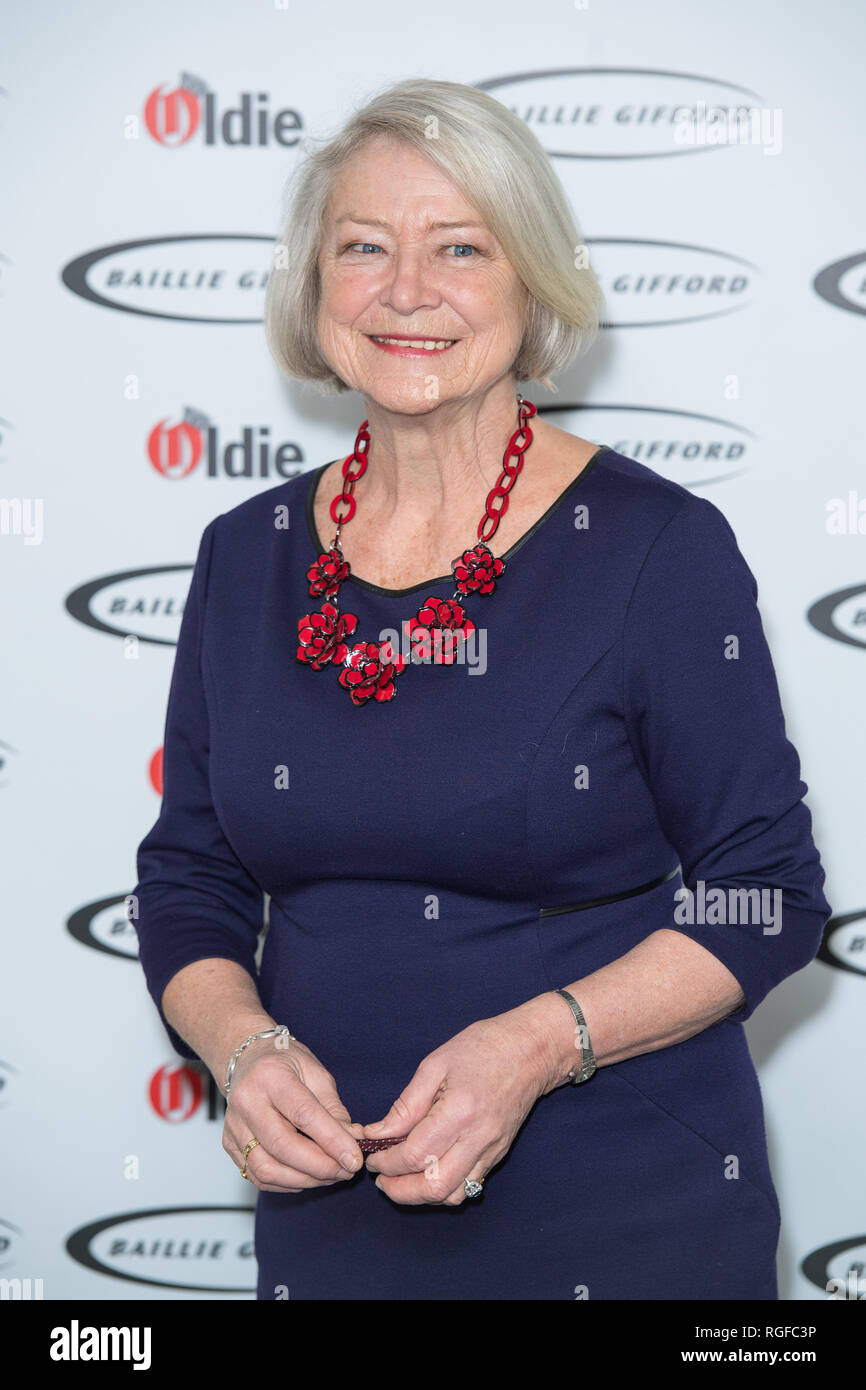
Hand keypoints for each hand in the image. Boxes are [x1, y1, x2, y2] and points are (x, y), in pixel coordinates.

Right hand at [222, 1035, 363, 1192]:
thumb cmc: (284, 1062)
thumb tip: (352, 1142)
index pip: (303, 1114)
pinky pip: (258, 1176)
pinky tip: (306, 1175)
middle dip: (320, 1166)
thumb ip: (333, 1109)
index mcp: (270, 1076)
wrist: (248, 1059)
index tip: (354, 1158)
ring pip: (267, 1168)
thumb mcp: (316, 1073)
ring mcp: (234, 1126)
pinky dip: (287, 1183)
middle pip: (282, 1146)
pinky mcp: (229, 1145)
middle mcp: (246, 1101)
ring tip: (329, 1175)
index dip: (332, 1141)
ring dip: (304, 1179)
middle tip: (346, 1171)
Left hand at [361, 1007, 557, 1204]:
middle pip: (434, 1187)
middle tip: (381, 1179)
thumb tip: (379, 1133)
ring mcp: (491, 1150)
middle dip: (400, 1190)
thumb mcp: (435, 1064)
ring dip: (421, 1195)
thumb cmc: (481, 1048)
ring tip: (401, 1179)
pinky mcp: (498, 1155)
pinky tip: (427, 1172)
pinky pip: (469, 1186)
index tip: (372, 1155)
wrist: (529, 1050)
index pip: (415, 1155)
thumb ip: (407, 1105)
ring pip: (453, 1195)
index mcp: (459, 1111)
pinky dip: (443, 1188)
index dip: (386, 1161)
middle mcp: (477, 1138)